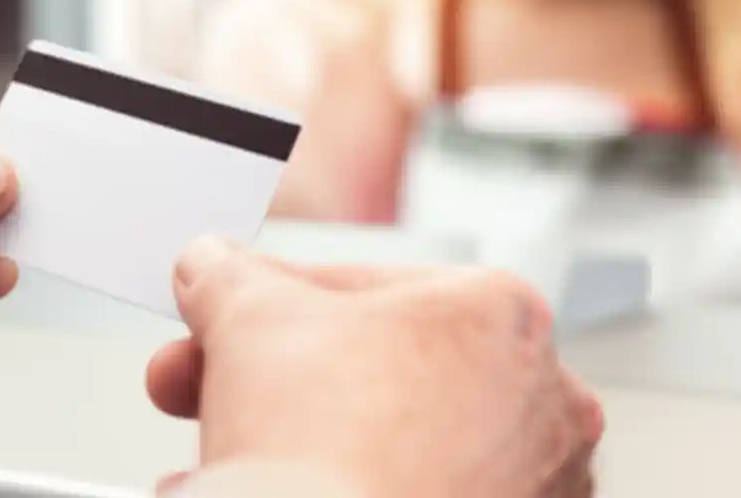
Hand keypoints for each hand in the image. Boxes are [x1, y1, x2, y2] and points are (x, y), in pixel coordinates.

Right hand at [146, 238, 602, 497]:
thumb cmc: (322, 441)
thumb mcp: (245, 317)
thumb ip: (226, 275)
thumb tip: (210, 266)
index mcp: (501, 311)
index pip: (357, 287)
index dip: (263, 303)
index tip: (217, 324)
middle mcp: (541, 397)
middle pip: (372, 366)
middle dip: (270, 377)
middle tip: (199, 385)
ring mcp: (535, 482)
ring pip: (385, 440)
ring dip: (295, 441)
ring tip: (222, 456)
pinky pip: (404, 497)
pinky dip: (340, 494)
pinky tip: (269, 494)